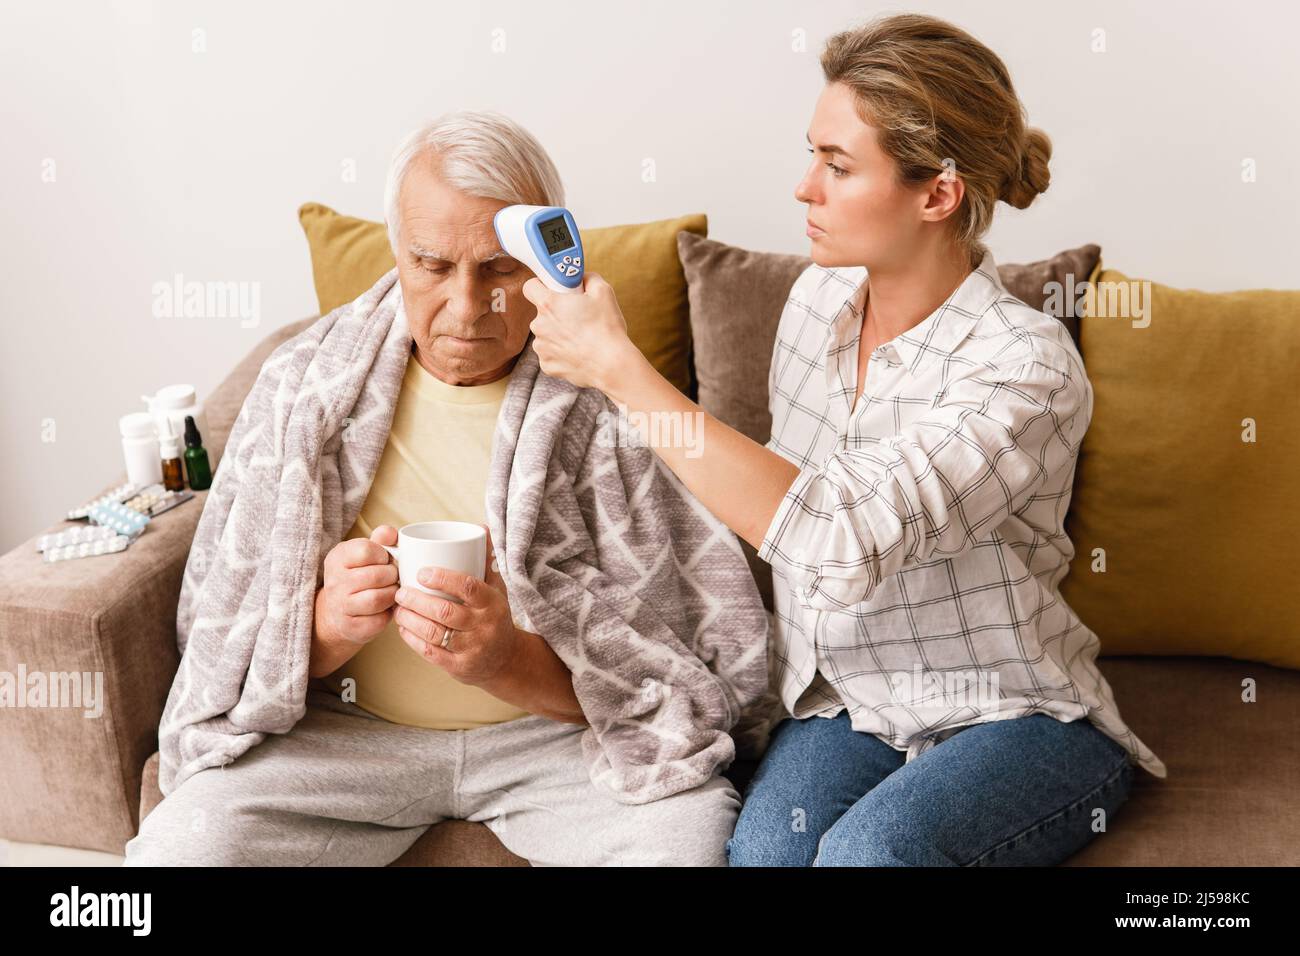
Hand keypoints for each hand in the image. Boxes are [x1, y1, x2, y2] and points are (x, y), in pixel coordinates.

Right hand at [314, 525, 399, 645]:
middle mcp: (335, 582)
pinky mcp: (351, 627)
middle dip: (392, 576)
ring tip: (392, 591)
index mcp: (337, 558)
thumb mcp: (364, 554)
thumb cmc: (358, 577)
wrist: (337, 613)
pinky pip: (379, 620)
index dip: (383, 555)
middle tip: (393, 577)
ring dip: (392, 594)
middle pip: (376, 576)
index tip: (384, 560)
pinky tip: (386, 608)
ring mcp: (341, 606)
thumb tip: (391, 534)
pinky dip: (388, 613)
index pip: (365, 550)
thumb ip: (381, 540)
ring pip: (377, 598)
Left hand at [392, 526, 519, 685]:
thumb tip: (479, 528)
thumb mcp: (497, 589)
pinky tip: (403, 628)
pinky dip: (411, 639)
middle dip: (417, 600)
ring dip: (410, 619)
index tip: (421, 572)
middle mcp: (484, 627)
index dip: (443, 578)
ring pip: (434, 633)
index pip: (468, 587)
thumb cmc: (494, 616)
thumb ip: (487, 560)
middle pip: (445, 611)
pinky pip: (429, 652)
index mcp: (493, 603)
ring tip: (398, 608)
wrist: (505, 660)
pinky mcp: (458, 667)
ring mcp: (472, 649)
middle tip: (400, 591)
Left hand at [523, 271, 636, 392]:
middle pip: (541, 314)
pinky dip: (561, 353)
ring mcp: (541, 348)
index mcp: (549, 304)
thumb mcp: (604, 292)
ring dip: (558, 334)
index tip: (552, 290)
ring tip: (580, 338)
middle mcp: (539, 326)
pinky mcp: (547, 365)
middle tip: (577, 316)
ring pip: (546, 335)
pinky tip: (578, 353)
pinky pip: (551, 354)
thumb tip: (582, 278)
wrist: (612, 365)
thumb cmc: (607, 328)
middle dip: (556, 313)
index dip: (541, 286)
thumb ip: (588, 278)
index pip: (530, 287)